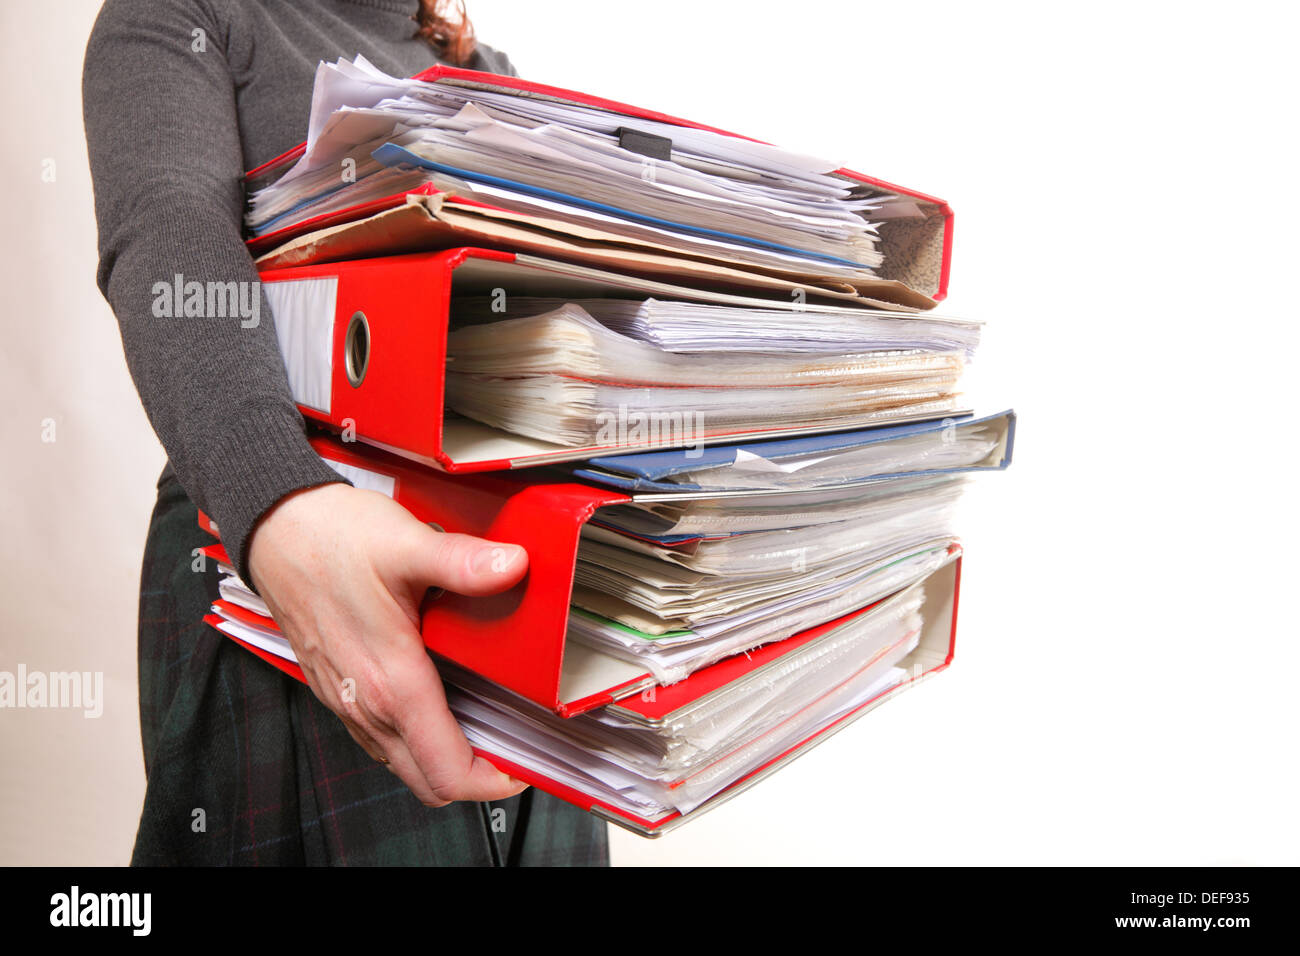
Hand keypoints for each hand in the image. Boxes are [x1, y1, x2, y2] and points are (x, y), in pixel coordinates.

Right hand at [246, 481, 529, 805]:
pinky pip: (383, 737)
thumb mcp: (406, 544)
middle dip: (477, 776)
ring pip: (404, 762)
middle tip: (515, 745)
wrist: (273, 529)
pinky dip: (417, 735)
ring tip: (487, 721)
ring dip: (445, 756)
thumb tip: (512, 567)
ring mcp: (347, 701)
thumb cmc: (330, 538)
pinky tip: (442, 696)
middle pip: (428, 782)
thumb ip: (462, 561)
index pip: (448, 773)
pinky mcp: (337, 689)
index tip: (527, 762)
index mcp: (391, 684)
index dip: (495, 780)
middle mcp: (365, 705)